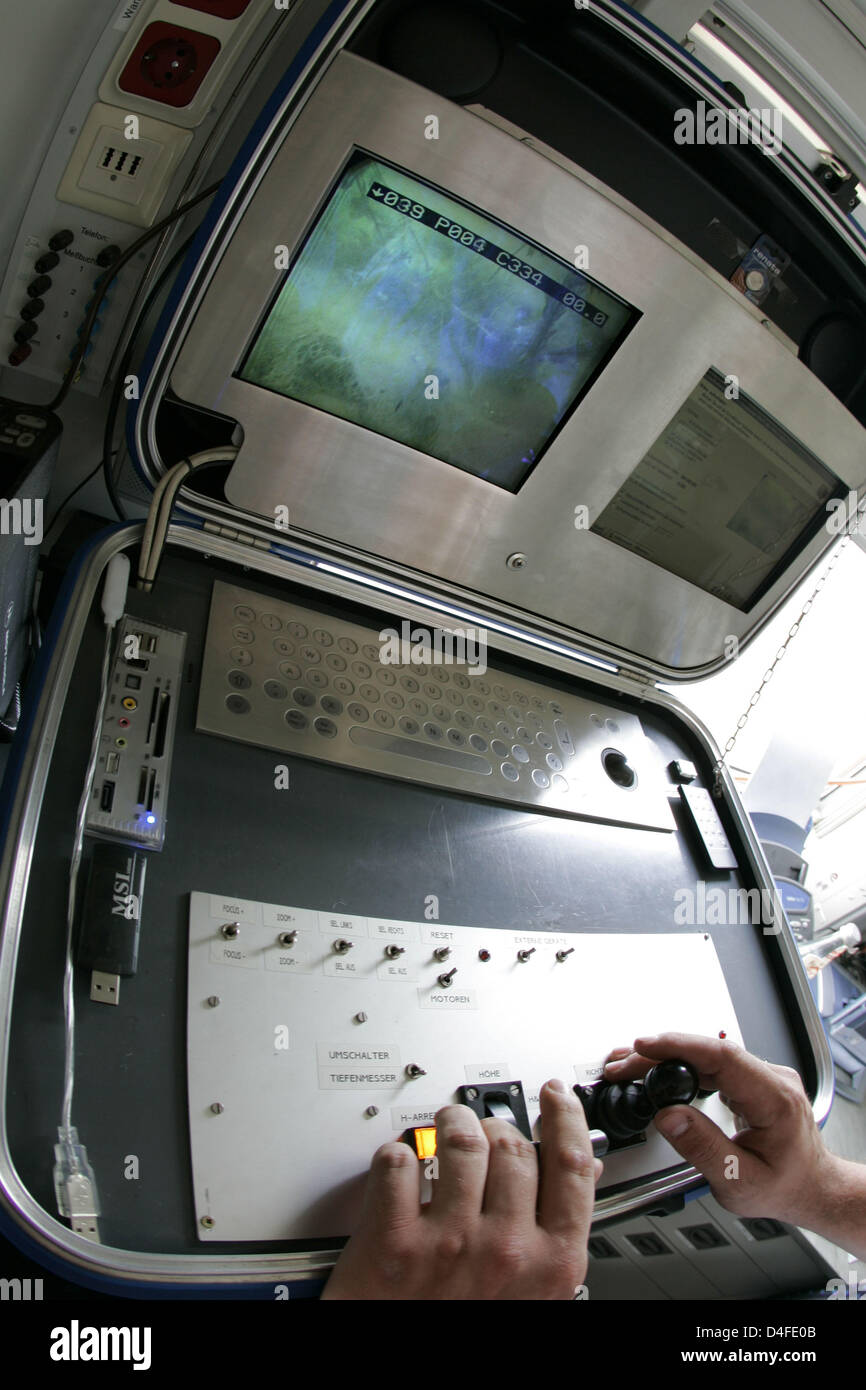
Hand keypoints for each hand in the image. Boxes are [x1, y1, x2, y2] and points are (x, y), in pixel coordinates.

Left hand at [321, 1079, 601, 1298]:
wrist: (399, 1372)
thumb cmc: (468, 1326)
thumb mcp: (535, 1292)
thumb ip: (559, 1228)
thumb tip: (586, 1168)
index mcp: (551, 1264)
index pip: (570, 1165)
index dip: (564, 1117)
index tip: (554, 1096)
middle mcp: (505, 1251)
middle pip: (512, 1145)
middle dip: (495, 1125)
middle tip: (482, 1128)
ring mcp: (450, 1244)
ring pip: (459, 1139)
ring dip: (448, 1124)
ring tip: (442, 1131)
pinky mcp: (395, 1239)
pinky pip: (400, 1160)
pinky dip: (396, 1154)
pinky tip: (403, 1169)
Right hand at [603, 1032, 842, 1229]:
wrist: (812, 1188)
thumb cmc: (786, 1188)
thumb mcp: (740, 1181)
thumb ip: (702, 1148)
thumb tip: (668, 1116)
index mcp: (775, 1099)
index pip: (723, 1056)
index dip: (680, 1046)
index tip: (646, 1046)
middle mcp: (772, 1079)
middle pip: (708, 1051)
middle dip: (659, 1052)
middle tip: (622, 1066)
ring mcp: (763, 1076)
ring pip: (707, 1054)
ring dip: (665, 1056)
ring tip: (628, 1065)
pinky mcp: (751, 1079)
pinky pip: (711, 1062)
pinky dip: (679, 1064)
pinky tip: (655, 1069)